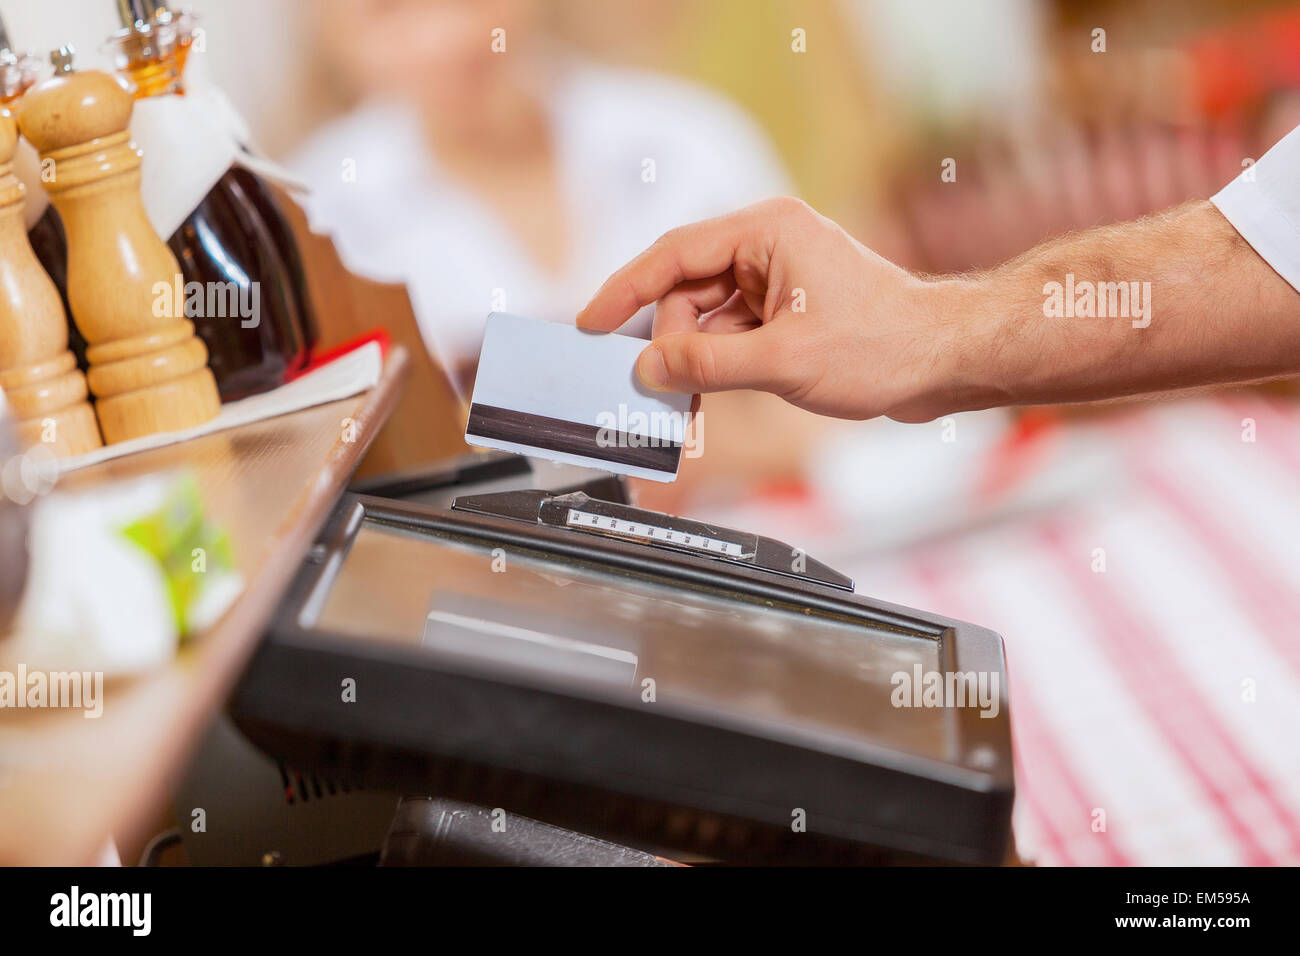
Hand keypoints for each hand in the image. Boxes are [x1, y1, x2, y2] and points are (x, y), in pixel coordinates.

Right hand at [576, 198, 965, 421]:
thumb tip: (648, 369)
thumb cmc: (883, 344)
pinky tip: (708, 400)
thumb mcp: (782, 361)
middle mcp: (768, 246)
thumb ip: (706, 365)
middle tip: (656, 391)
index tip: (590, 321)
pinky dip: (716, 367)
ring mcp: (778, 279)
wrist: (944, 362)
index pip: (673, 253)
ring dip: (693, 362)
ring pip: (706, 318)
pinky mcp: (786, 310)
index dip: (624, 289)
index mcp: (767, 231)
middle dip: (669, 343)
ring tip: (688, 408)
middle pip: (686, 291)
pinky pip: (731, 334)